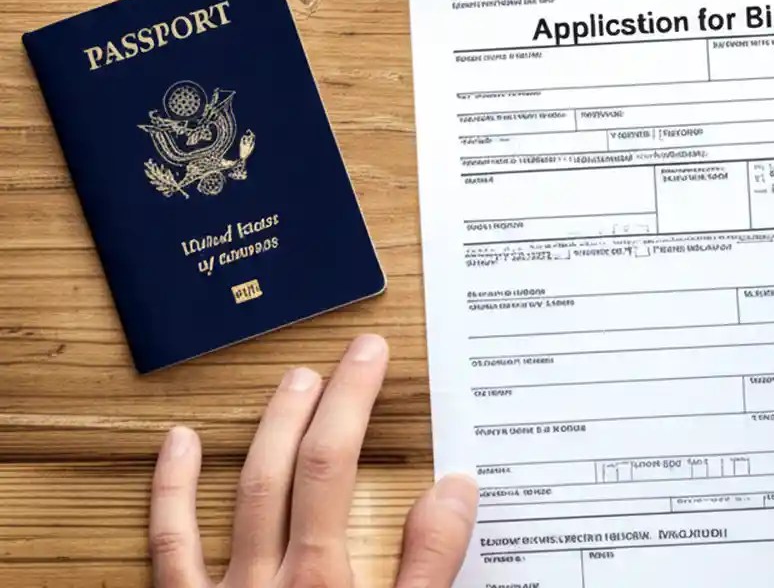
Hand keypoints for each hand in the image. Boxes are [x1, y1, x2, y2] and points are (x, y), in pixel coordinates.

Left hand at [148, 335, 478, 586]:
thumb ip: (430, 565)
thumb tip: (455, 487)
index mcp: (326, 579)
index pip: (337, 464)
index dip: (353, 399)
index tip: (369, 356)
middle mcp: (270, 575)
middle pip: (294, 465)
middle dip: (323, 402)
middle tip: (348, 356)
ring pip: (241, 491)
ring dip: (267, 430)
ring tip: (292, 383)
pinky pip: (169, 547)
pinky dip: (171, 492)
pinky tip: (178, 446)